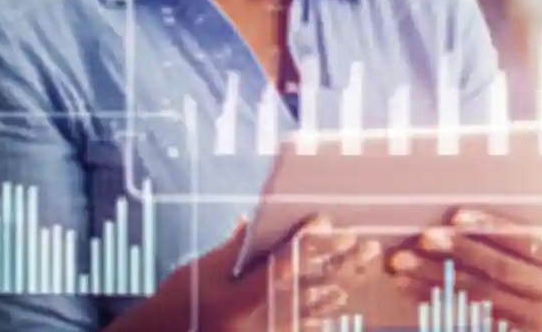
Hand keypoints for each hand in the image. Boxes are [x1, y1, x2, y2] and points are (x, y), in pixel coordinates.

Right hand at [137, 215, 380, 331]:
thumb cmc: (179, 304)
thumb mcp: (202, 272)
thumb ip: (233, 249)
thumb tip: (251, 222)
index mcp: (240, 299)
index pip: (282, 265)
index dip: (306, 242)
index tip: (324, 220)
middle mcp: (260, 322)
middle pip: (309, 287)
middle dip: (335, 262)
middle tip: (357, 241)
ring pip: (314, 310)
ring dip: (340, 285)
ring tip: (363, 266)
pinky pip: (304, 329)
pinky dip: (323, 313)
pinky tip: (340, 300)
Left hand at [386, 209, 541, 331]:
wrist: (535, 312)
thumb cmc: (525, 266)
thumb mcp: (526, 246)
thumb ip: (501, 232)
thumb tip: (455, 213)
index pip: (526, 241)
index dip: (491, 227)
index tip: (456, 216)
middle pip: (501, 269)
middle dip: (459, 250)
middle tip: (423, 237)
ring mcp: (536, 318)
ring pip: (480, 294)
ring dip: (435, 276)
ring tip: (401, 262)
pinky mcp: (513, 331)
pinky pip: (466, 316)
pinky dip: (432, 298)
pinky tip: (407, 286)